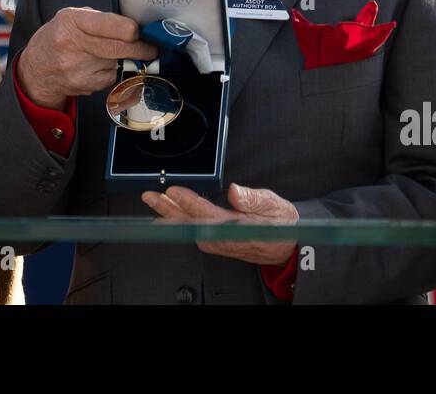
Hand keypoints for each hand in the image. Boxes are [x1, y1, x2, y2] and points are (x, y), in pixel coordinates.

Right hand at [18, 7, 157, 109]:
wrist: (37, 69)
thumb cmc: (59, 38)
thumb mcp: (72, 18)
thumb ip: (100, 20)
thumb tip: (133, 29)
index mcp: (72, 21)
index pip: (110, 25)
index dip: (131, 30)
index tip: (139, 32)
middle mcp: (73, 44)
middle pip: (119, 48)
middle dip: (140, 49)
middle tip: (150, 49)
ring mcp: (78, 68)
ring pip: (116, 63)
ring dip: (120, 59)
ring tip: (102, 54)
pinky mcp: (84, 85)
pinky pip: (110, 77)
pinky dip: (109, 72)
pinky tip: (95, 67)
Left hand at [142, 183, 298, 265]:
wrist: (286, 245)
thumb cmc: (280, 223)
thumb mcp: (274, 205)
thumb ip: (254, 198)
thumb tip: (235, 191)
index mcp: (236, 228)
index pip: (206, 214)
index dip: (188, 202)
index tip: (173, 191)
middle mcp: (222, 238)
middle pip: (190, 223)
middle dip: (167, 209)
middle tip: (150, 196)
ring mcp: (216, 241)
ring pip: (188, 226)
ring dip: (169, 213)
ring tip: (154, 200)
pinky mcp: (214, 241)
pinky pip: (191, 230)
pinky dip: (178, 219)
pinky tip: (169, 212)